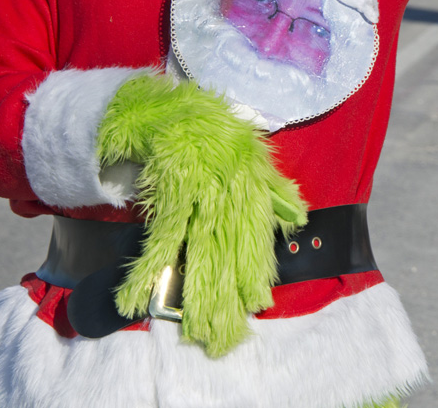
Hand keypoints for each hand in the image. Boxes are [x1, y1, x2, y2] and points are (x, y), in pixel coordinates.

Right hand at [97, 74, 306, 356]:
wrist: (171, 104)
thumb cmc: (212, 131)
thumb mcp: (251, 154)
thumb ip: (274, 188)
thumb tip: (300, 217)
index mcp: (250, 184)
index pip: (255, 236)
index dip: (256, 270)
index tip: (256, 303)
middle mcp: (231, 191)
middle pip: (231, 252)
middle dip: (228, 295)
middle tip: (225, 333)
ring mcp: (201, 192)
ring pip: (203, 251)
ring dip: (197, 292)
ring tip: (195, 328)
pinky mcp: (171, 191)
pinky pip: (162, 237)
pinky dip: (149, 267)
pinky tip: (136, 298)